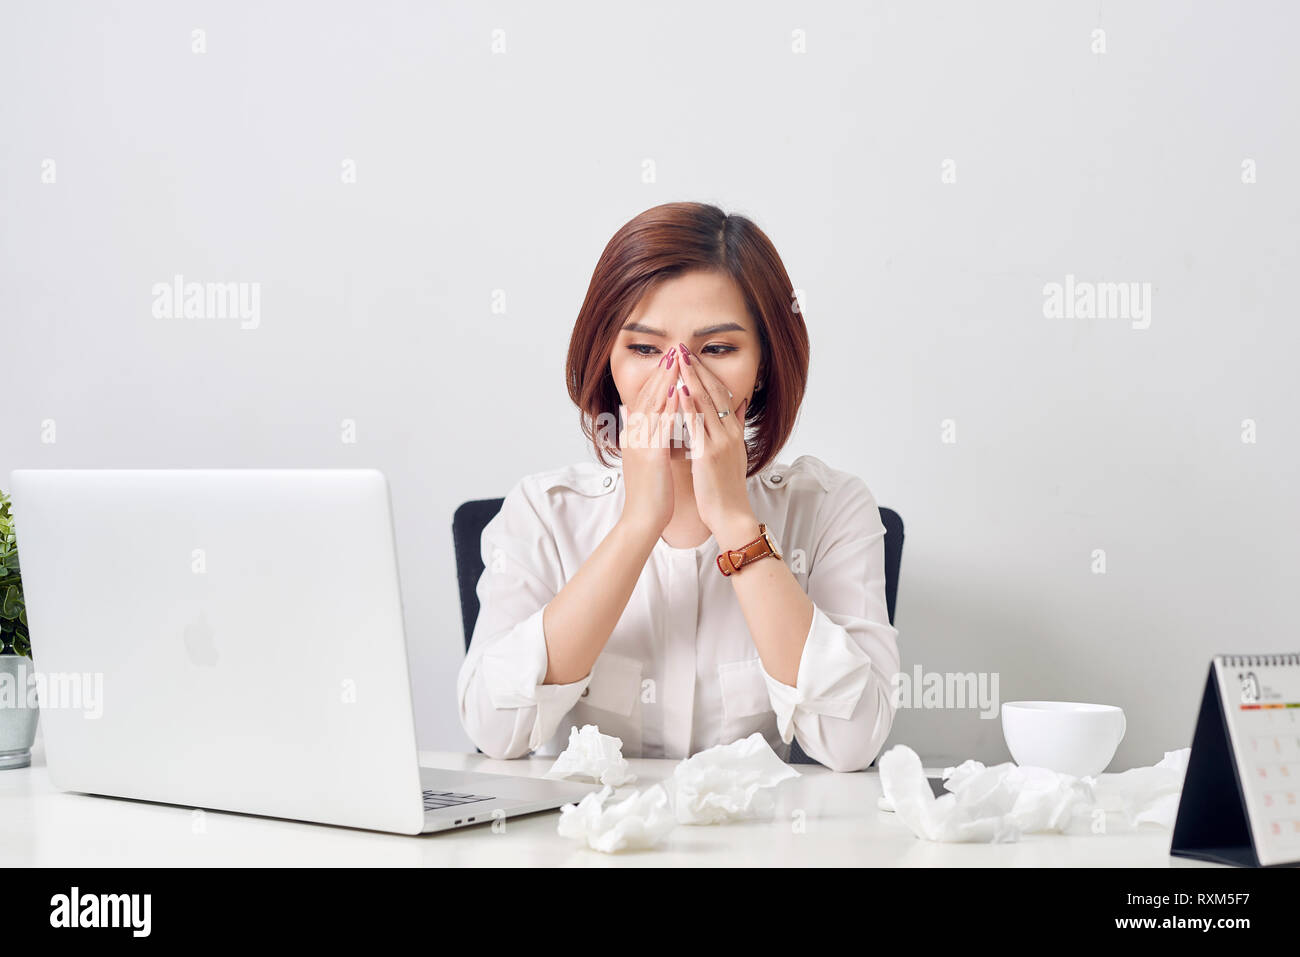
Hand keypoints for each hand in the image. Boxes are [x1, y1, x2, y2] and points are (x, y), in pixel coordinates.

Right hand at [617, 345, 681, 534]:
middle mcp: (634, 436)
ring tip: (678, 361)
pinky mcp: (651, 455)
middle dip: (662, 372)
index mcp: (634, 437)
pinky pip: (662, 425)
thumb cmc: (650, 495)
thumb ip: (645, 439)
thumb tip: (643, 422)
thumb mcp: (646, 461)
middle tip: (674, 350)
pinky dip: (670, 406)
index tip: (670, 361)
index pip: (646, 400)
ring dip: (666, 381)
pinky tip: (679, 391)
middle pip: (648, 396)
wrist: (642, 521)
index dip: (658, 379)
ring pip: (654, 405)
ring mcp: (641, 444)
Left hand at [674, 342, 756, 536]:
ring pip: (705, 404)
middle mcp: (730, 432)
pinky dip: (688, 406)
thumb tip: (737, 406)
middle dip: (698, 369)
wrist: (731, 514)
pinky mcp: (710, 454)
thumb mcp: (734, 453)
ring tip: (679, 359)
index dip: (706, 374)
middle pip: (714, 393)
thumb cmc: (725, 488)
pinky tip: (679, 391)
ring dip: (691, 379)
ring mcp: (721, 442)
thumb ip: (733, 428)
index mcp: (733, 432)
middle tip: (684, 348)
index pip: (720, 395)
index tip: (692, 357)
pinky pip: (697, 425)